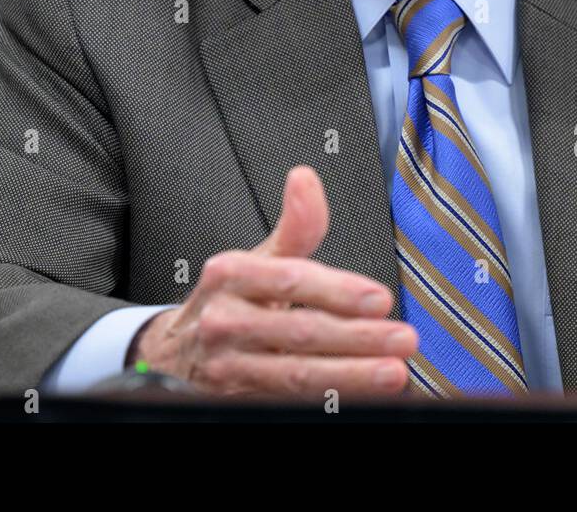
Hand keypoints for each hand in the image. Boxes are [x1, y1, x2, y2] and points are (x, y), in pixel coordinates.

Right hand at [126, 165, 417, 397]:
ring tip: (393, 373)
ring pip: (296, 375)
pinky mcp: (234, 399)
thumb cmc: (229, 299)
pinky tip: (360, 396)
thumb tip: (305, 178)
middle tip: (403, 339)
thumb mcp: (255, 259)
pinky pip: (286, 399)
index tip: (380, 299)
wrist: (173, 352)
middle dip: (358, 338)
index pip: (291, 281)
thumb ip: (294, 226)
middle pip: (300, 332)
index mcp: (232, 275)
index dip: (338, 291)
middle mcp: (225, 321)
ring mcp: (228, 365)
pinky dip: (327, 397)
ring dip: (351, 376)